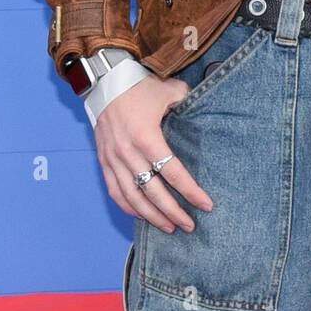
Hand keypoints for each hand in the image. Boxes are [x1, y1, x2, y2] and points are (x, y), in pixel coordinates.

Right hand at [94, 74, 213, 232]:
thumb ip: (188, 103)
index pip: (173, 172)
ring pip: (132, 198)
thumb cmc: (139, 87)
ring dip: (151, 216)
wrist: (105, 83)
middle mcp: (128, 153)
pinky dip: (129, 207)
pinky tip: (143, 216)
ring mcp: (113, 159)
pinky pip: (115, 191)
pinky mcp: (104, 161)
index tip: (205, 205)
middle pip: (152, 192)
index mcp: (146, 137)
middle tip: (189, 225)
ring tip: (169, 227)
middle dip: (173, 212)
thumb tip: (206, 110)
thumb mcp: (170, 91)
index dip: (190, 191)